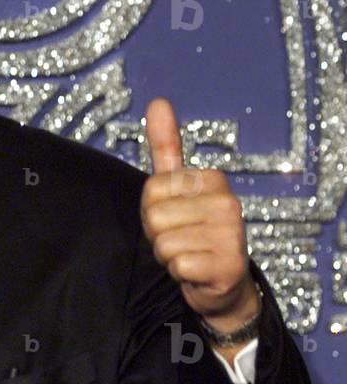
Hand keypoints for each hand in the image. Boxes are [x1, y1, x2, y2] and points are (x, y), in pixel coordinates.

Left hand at [140, 98, 258, 337]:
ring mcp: (232, 235)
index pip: (151, 189)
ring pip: (164, 242)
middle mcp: (229, 203)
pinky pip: (177, 265)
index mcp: (213, 179)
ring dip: (168, 254)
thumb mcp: (177, 186)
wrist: (220, 283)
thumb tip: (157, 100)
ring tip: (189, 254)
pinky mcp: (227, 266)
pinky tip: (196, 271)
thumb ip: (167, 146)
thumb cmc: (192, 230)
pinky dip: (179, 273)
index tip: (174, 216)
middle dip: (158, 233)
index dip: (152, 208)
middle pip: (155, 216)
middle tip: (181, 239)